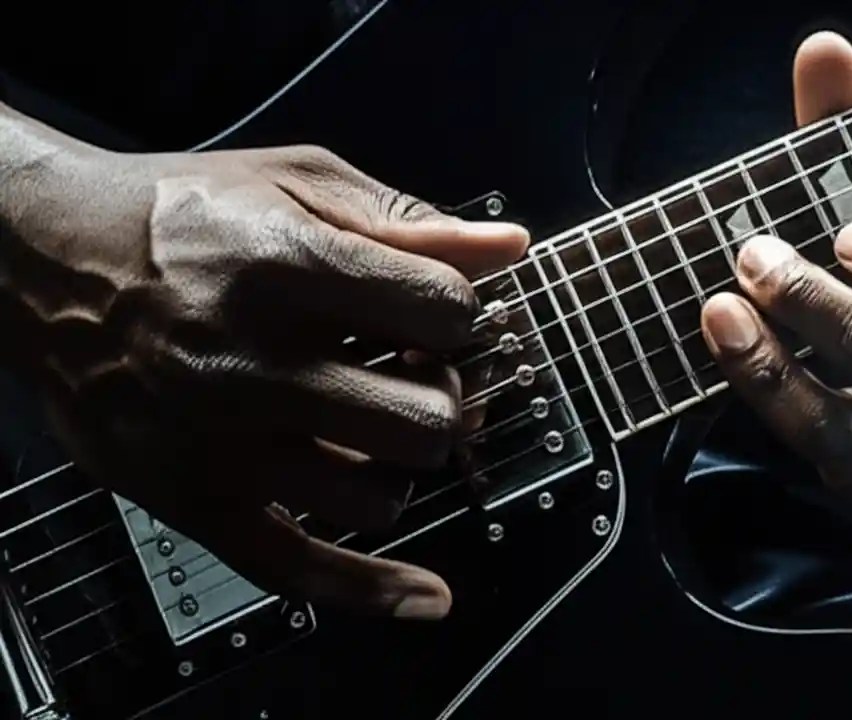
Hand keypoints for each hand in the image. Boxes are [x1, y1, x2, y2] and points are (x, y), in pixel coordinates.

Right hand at [0, 121, 527, 617]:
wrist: (42, 258)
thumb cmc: (175, 214)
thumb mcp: (294, 181)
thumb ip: (405, 219)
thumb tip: (507, 247)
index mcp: (287, 268)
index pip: (445, 315)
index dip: (462, 315)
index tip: (441, 313)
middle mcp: (252, 362)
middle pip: (423, 420)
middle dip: (442, 398)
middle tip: (415, 376)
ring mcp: (218, 441)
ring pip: (379, 496)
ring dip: (397, 466)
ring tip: (369, 427)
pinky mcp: (190, 496)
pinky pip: (294, 566)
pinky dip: (371, 589)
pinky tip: (426, 594)